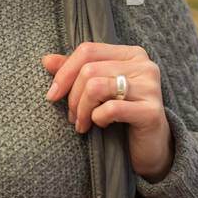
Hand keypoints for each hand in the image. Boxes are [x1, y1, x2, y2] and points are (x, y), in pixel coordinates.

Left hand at [42, 42, 175, 182]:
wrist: (151, 146)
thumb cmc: (122, 115)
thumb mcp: (98, 90)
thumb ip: (76, 72)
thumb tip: (46, 60)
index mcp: (131, 54)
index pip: (88, 50)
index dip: (64, 72)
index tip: (52, 95)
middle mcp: (144, 65)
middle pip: (89, 70)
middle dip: (73, 98)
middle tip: (72, 118)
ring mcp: (150, 87)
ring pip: (96, 87)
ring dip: (82, 110)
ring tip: (83, 124)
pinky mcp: (151, 111)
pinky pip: (111, 109)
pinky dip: (98, 119)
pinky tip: (102, 125)